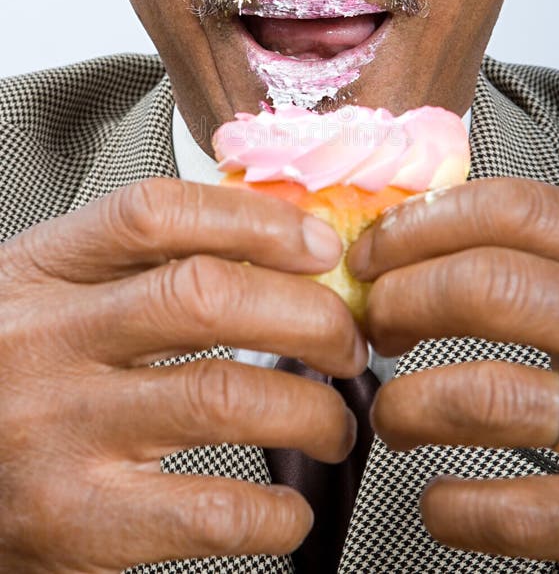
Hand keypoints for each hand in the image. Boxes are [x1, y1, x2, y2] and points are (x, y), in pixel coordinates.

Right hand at [0, 177, 365, 572]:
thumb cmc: (4, 370)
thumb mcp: (44, 292)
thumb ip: (135, 265)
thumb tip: (273, 243)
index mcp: (42, 269)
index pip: (158, 214)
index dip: (256, 221)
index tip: (320, 246)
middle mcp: (47, 340)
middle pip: (206, 298)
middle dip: (308, 315)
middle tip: (348, 340)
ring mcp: (59, 431)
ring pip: (222, 397)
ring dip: (311, 411)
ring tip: (334, 422)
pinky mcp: (74, 520)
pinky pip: (206, 512)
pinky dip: (274, 512)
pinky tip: (290, 509)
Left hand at [347, 178, 558, 565]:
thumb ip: (528, 256)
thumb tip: (403, 239)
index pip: (512, 212)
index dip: (420, 227)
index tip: (368, 255)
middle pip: (492, 286)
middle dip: (403, 301)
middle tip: (375, 327)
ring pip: (493, 394)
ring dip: (409, 405)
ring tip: (391, 417)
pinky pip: (524, 512)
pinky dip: (457, 509)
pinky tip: (440, 503)